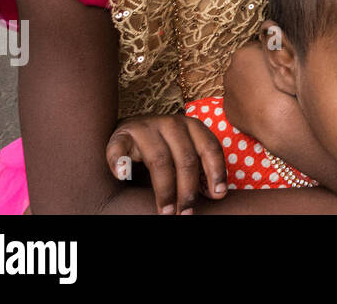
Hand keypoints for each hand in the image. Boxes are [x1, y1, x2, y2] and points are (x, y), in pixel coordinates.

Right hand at [105, 114, 227, 214]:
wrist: (130, 132)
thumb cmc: (164, 149)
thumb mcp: (185, 155)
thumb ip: (200, 170)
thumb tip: (217, 194)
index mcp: (192, 125)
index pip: (210, 148)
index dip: (216, 172)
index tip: (218, 195)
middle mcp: (171, 123)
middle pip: (185, 158)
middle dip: (187, 190)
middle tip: (186, 213)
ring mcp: (145, 128)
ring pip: (159, 160)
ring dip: (164, 190)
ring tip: (166, 212)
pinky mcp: (121, 136)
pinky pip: (119, 150)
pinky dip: (120, 163)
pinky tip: (122, 176)